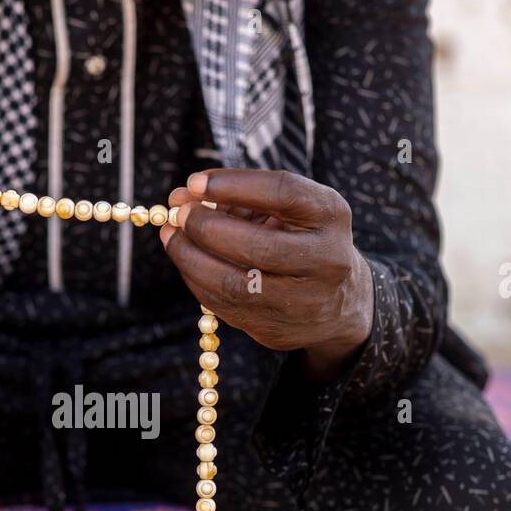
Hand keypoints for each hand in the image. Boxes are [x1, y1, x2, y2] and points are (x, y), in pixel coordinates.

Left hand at [163, 169, 373, 383]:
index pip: (283, 192)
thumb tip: (181, 197)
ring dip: (191, 258)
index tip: (195, 181)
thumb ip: (240, 198)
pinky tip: (186, 261)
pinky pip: (225, 306)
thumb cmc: (303, 238)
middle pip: (258, 246)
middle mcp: (326, 260)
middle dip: (207, 228)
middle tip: (179, 215)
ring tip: (172, 236)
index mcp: (331, 216)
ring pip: (235, 284)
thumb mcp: (288, 208)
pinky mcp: (277, 329)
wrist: (338, 300)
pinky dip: (196, 280)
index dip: (234, 185)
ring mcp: (302, 301)